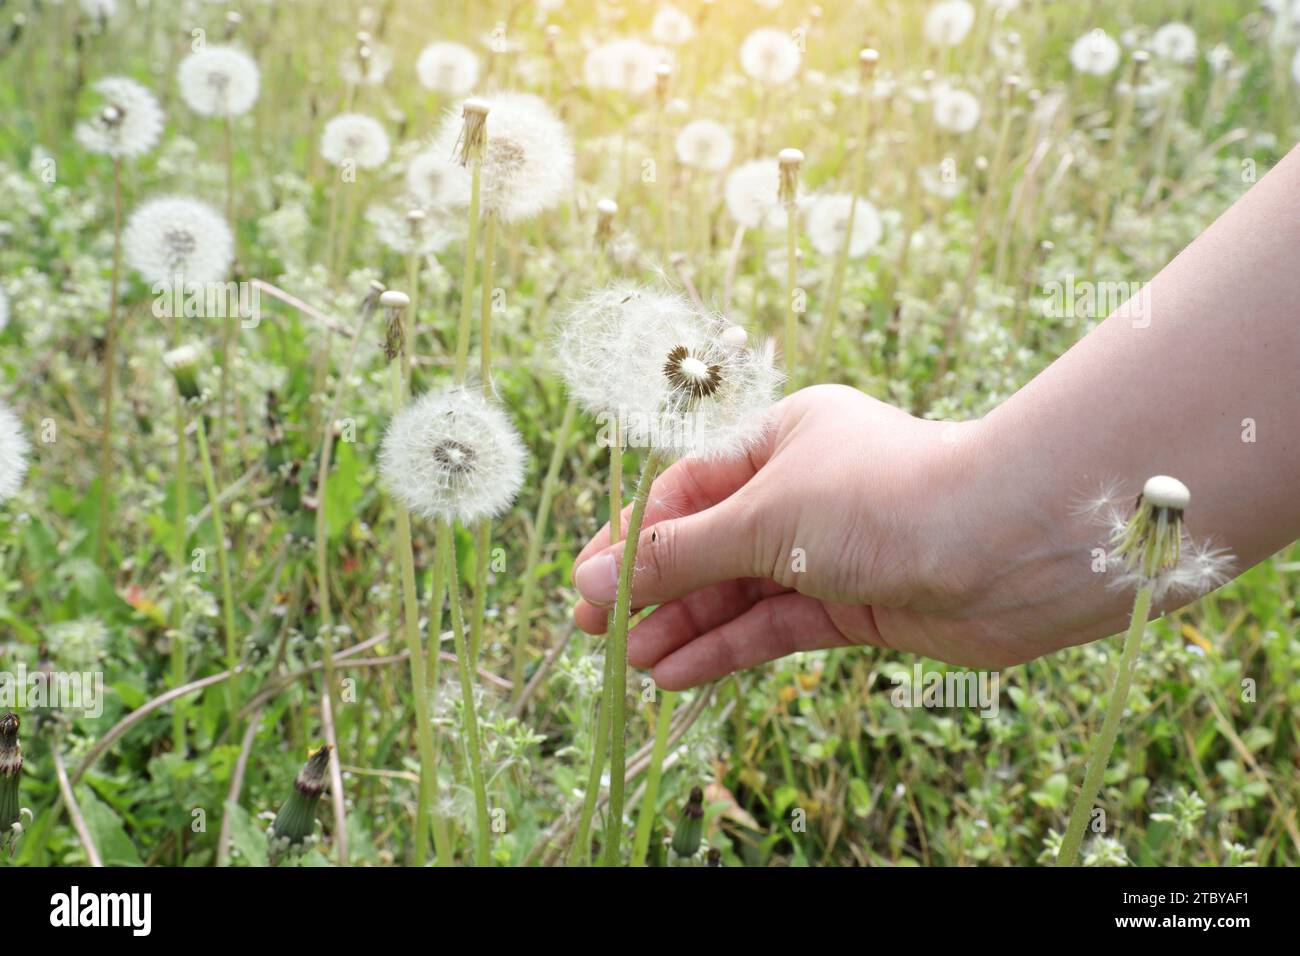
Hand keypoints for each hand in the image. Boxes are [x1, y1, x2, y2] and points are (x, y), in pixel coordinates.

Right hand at [572, 384, 1115, 689]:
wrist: (1011, 545)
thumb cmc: (883, 501)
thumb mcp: (763, 521)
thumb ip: (678, 555)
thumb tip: (592, 577)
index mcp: (781, 438)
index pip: (687, 489)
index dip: (633, 538)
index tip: (587, 581)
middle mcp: (804, 490)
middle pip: (710, 543)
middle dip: (655, 588)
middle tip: (596, 630)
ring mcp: (831, 550)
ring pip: (740, 590)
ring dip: (687, 625)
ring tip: (634, 663)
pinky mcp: (856, 603)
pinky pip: (776, 624)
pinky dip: (730, 648)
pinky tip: (680, 674)